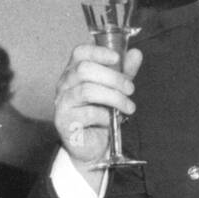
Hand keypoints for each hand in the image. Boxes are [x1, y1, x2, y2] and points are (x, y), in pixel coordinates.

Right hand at [53, 43, 142, 170]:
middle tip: (130, 89)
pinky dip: (106, 116)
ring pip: (87, 91)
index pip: (80, 53)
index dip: (98, 52)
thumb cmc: (100, 114)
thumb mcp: (115, 90)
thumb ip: (124, 72)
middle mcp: (65, 84)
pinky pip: (88, 114)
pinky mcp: (64, 121)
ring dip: (114, 97)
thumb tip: (135, 54)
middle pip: (84, 70)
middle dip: (113, 78)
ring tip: (129, 107)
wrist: (91, 145)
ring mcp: (62, 102)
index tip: (117, 58)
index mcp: (75, 72)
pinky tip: (113, 120)